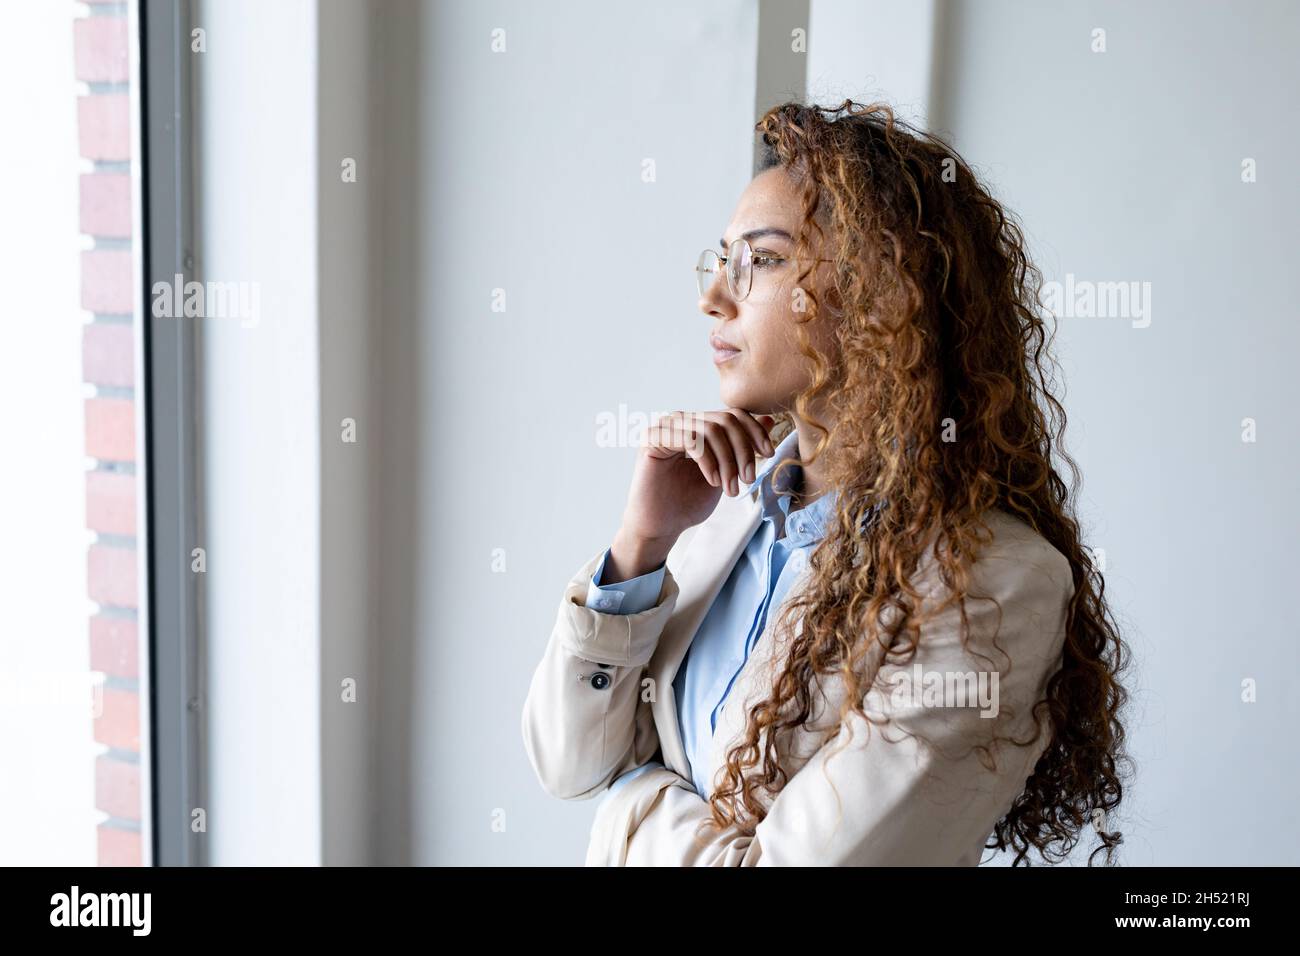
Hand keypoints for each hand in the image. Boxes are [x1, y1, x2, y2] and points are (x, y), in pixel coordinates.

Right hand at [607, 409, 776, 580]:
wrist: (661, 526)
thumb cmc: (688, 502)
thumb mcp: (725, 471)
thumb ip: (740, 446)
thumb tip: (769, 419)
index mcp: (696, 425)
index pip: (733, 414)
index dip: (755, 431)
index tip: (768, 455)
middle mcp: (680, 420)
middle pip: (725, 420)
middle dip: (743, 450)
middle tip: (749, 479)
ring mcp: (664, 427)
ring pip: (711, 430)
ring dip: (728, 461)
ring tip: (731, 488)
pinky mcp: (652, 439)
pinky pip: (691, 440)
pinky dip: (709, 462)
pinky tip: (712, 481)